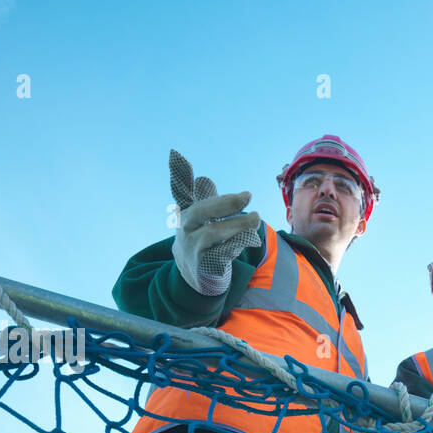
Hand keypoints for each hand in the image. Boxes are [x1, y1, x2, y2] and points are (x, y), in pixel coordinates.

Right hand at [169, 149, 261, 296]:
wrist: (195, 278)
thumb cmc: (201, 242)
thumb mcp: (201, 221)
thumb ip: (204, 199)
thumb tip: (204, 178)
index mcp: (185, 215)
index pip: (181, 192)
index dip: (178, 174)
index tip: (176, 153)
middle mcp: (185, 231)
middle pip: (201, 212)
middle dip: (225, 203)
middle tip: (248, 195)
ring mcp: (193, 250)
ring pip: (213, 234)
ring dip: (237, 225)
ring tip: (256, 219)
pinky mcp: (204, 267)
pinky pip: (222, 254)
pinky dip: (236, 245)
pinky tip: (250, 238)